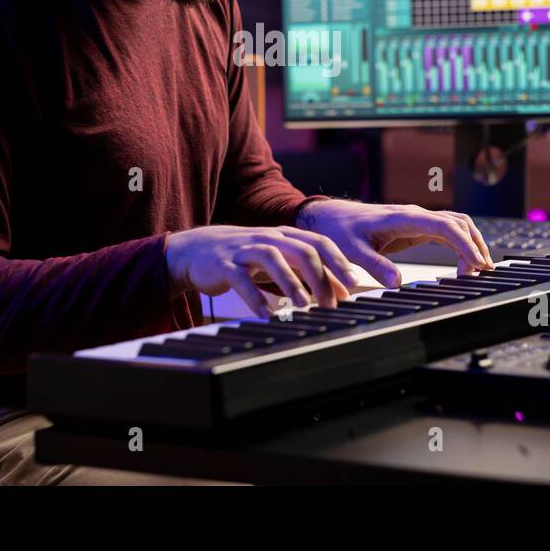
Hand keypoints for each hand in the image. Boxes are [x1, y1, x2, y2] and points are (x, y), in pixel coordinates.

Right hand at [164, 224, 361, 316]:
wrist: (194, 251)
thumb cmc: (244, 258)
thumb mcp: (279, 262)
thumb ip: (309, 274)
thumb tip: (343, 291)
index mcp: (284, 236)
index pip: (318, 242)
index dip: (338, 261)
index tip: (354, 282)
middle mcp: (267, 238)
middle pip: (300, 249)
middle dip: (319, 277)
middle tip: (330, 304)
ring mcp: (244, 249)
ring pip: (272, 257)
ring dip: (290, 282)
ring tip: (302, 305)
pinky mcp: (224, 264)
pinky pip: (240, 279)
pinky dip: (254, 297)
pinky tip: (265, 314)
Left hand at [296, 200, 492, 285]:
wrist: (331, 217)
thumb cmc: (340, 231)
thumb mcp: (353, 250)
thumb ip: (374, 265)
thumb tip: (397, 283)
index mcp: (404, 217)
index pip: (444, 225)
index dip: (464, 243)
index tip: (476, 263)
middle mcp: (415, 214)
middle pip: (458, 222)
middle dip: (475, 245)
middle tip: (482, 273)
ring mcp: (418, 219)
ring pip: (456, 225)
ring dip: (472, 243)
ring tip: (480, 270)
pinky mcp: (416, 227)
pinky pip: (447, 231)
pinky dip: (461, 245)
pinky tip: (465, 264)